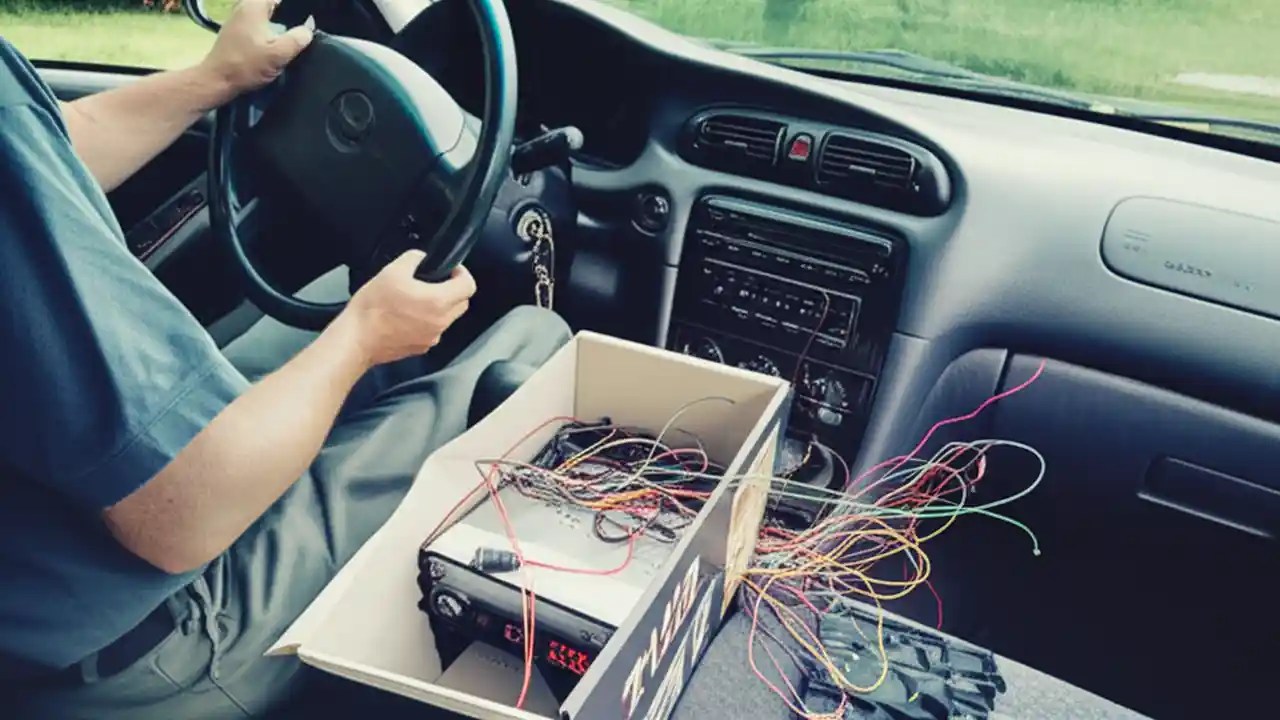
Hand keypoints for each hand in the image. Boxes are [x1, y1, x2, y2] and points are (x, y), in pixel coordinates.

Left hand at [197, 0, 313, 102]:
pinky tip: (271, 43)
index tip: (304, 21)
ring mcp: (236, 18)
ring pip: (262, 14)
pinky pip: (254, 23)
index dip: (293, 9)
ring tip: (288, 37)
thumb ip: (297, 39)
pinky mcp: (233, 30)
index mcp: (254, 6)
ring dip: (275, 23)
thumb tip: (308, 29)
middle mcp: (243, 6)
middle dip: (285, 15)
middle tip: (298, 31)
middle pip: (271, 5)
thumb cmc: (247, 65)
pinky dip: (264, 29)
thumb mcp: (278, 54)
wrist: (217, 80)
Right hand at [342, 250, 477, 366]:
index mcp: (439, 302)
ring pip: (448, 318)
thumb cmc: (374, 306)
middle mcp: (441, 322)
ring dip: (441, 306)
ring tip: (419, 297)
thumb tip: (421, 257)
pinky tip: (408, 315)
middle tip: (438, 281)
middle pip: (462, 303)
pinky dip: (428, 321)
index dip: (463, 273)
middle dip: (455, 290)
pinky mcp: (421, 348)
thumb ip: (413, 258)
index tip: (451, 269)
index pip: (469, 286)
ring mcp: (432, 338)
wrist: (357, 339)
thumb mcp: (392, 271)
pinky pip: (433, 331)